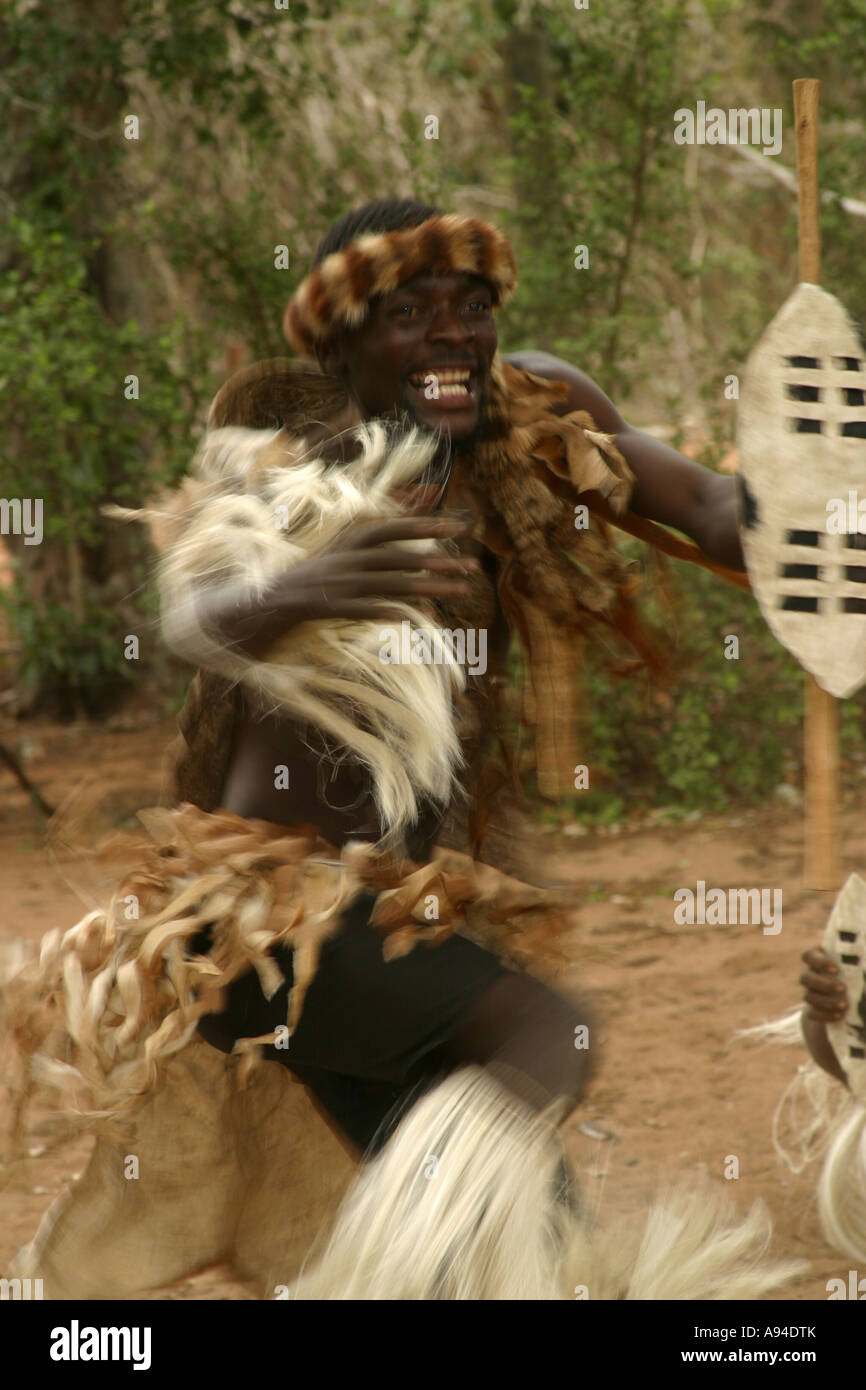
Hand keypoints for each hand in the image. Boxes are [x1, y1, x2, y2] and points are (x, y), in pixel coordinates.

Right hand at [273, 515, 479, 624]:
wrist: (274, 597)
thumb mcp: (347, 549)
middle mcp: (349, 557)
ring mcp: (340, 583)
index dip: (429, 526)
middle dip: (439, 560)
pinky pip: (362, 610)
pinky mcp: (331, 607)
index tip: (462, 527)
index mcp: (352, 539)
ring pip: (390, 584)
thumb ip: (380, 538)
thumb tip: (418, 522)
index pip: (396, 528)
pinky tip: (409, 619)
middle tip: (473, 566)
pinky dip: (384, 612)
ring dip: (427, 588)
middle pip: (401, 557)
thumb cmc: (319, 574)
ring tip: (459, 592)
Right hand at [800, 946, 847, 1023]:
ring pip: (808, 996)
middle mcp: (809, 974)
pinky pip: (811, 1013)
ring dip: (826, 1001)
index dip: (819, 962)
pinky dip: (824, 1015)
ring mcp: (808, 991)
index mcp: (816, 958)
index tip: (836, 969)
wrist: (849, 995)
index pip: (808, 956)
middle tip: (843, 988)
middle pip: (805, 978)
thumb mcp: (854, 969)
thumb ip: (854, 967)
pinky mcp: (812, 1008)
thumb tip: (862, 969)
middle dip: (824, 984)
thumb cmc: (853, 974)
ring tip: (844, 1005)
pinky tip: (839, 1015)